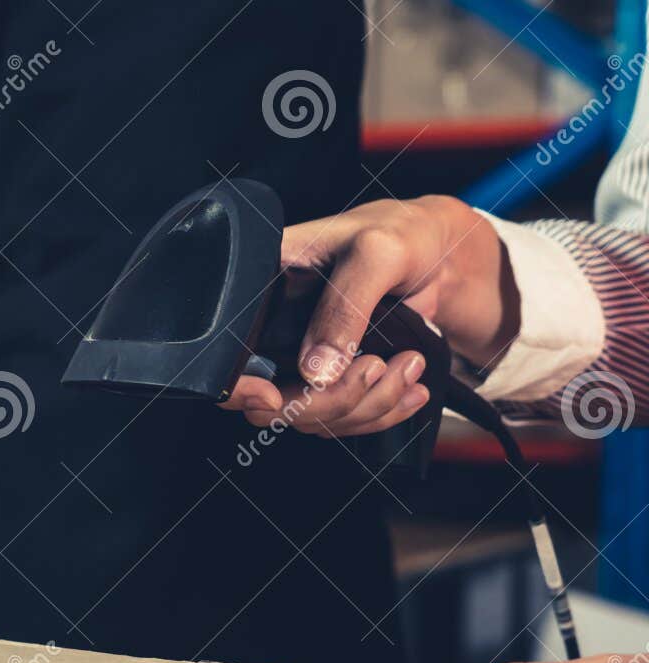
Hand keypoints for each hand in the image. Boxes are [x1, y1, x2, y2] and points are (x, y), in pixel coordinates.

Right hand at [220, 195, 520, 435]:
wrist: (443, 255)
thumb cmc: (404, 233)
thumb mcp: (376, 254)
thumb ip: (345, 308)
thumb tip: (316, 372)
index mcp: (263, 287)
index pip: (228, 352)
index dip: (241, 386)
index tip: (275, 396)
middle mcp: (273, 329)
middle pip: (269, 402)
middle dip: (329, 401)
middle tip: (376, 366)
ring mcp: (301, 359)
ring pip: (310, 418)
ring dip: (367, 405)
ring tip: (409, 366)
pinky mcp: (332, 379)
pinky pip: (341, 420)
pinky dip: (380, 413)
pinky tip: (408, 389)